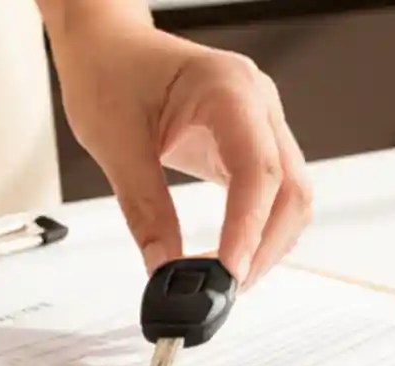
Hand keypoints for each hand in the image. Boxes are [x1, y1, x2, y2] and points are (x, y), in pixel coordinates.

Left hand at [49, 19, 311, 287]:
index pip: (257, 171)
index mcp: (228, 89)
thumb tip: (164, 267)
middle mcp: (256, 102)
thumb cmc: (108, 74)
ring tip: (223, 279)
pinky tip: (229, 254)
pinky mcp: (248, 140)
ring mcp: (259, 121)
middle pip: (289, 188)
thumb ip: (144, 210)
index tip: (227, 273)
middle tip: (224, 289)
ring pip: (289, 194)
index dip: (248, 229)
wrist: (106, 46)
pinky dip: (255, 228)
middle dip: (263, 246)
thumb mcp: (115, 146)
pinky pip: (269, 191)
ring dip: (265, 243)